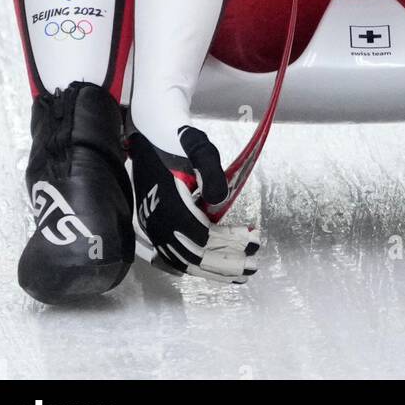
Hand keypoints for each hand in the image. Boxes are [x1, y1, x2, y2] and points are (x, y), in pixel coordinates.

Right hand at [129, 125, 258, 283]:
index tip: (253, 243)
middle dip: (225, 263)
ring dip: (212, 269)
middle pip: (193, 255)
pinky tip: (210, 271)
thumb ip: (209, 171)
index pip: (201, 237)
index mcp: (167, 205)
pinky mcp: (153, 226)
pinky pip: (172, 256)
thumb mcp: (199, 147)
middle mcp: (156, 222)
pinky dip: (193, 266)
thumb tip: (219, 200)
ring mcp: (152, 226)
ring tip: (239, 274)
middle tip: (253, 267)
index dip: (229, 244)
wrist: (151, 131)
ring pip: (182, 260)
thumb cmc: (179, 138)